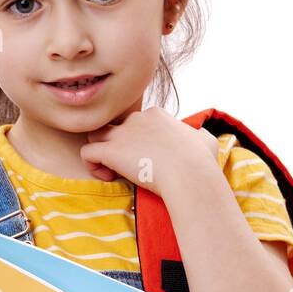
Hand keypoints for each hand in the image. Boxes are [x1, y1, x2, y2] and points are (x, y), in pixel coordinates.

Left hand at [78, 107, 219, 196]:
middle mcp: (136, 119)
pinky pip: (86, 153)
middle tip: (128, 166)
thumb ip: (199, 135)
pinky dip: (92, 166)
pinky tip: (108, 177)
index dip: (135, 142)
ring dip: (99, 153)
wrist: (190, 174)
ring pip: (95, 136)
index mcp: (156, 115)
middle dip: (116, 146)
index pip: (133, 123)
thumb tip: (200, 136)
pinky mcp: (111, 150)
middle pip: (113, 128)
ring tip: (113, 171)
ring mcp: (122, 134)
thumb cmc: (201, 163)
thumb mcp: (205, 141)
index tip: (145, 160)